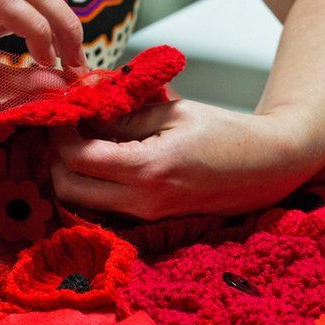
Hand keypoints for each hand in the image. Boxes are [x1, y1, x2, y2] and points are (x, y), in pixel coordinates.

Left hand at [50, 99, 323, 219]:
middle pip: (67, 188)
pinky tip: (105, 156)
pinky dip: (93, 183)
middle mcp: (141, 202)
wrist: (268, 167)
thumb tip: (85, 105)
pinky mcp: (150, 220)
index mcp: (147, 170)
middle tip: (66, 128)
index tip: (63, 110)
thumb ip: (124, 113)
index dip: (60, 132)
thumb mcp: (173, 111)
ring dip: (71, 172)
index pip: (77, 157)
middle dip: (55, 157)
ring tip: (84, 139)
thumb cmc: (227, 133)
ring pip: (81, 201)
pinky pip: (104, 205)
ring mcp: (145, 216)